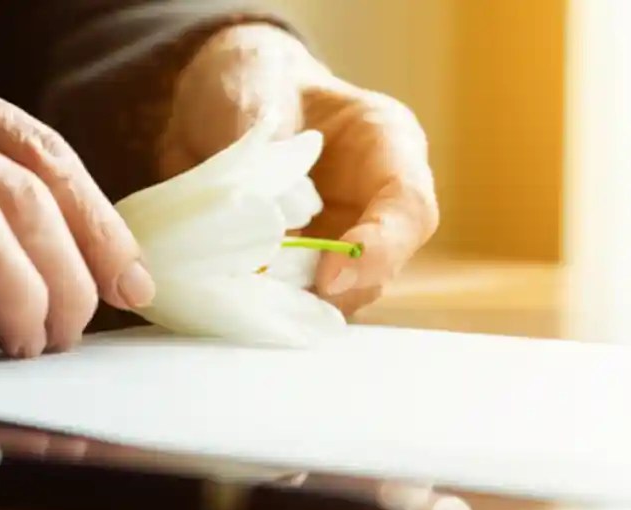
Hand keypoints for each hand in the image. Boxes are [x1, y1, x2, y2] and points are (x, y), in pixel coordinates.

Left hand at [160, 25, 439, 314]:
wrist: (220, 101)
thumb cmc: (253, 80)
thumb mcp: (250, 88)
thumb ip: (260, 149)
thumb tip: (261, 225)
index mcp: (386, 146)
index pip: (410, 208)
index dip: (379, 249)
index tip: (329, 275)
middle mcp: (376, 203)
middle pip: (380, 269)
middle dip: (329, 290)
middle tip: (269, 291)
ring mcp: (342, 242)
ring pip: (339, 298)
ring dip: (293, 304)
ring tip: (241, 288)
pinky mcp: (304, 269)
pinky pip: (296, 304)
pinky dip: (266, 309)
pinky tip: (230, 296)